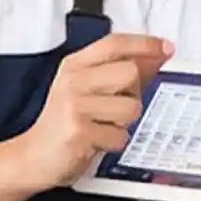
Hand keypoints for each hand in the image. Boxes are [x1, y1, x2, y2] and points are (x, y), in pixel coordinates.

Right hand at [20, 34, 173, 189]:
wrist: (34, 156)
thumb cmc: (63, 122)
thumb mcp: (86, 89)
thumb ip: (119, 72)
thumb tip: (156, 57)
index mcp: (75, 65)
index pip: (115, 44)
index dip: (145, 44)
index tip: (166, 47)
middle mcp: (74, 81)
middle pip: (130, 73)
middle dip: (133, 93)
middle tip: (116, 106)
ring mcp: (76, 106)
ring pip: (131, 107)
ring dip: (124, 122)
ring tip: (103, 125)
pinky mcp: (79, 132)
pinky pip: (120, 135)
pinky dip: (114, 142)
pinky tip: (96, 141)